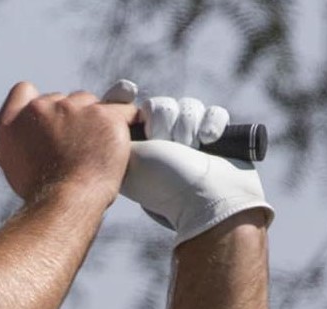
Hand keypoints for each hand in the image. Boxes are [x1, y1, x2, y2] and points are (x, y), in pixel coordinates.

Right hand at [0, 82, 136, 203]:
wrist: (66, 202)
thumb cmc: (39, 190)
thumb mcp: (13, 167)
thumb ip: (4, 148)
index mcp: (14, 119)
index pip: (24, 91)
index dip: (39, 103)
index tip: (48, 120)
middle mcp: (42, 107)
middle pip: (63, 99)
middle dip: (73, 118)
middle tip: (76, 148)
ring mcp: (74, 108)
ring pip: (92, 104)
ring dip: (96, 122)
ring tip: (93, 153)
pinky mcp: (104, 114)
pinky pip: (123, 111)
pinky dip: (125, 123)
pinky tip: (119, 140)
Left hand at [102, 79, 273, 245]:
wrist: (209, 199)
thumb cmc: (165, 181)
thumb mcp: (128, 156)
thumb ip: (116, 132)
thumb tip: (112, 110)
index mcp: (135, 147)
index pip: (129, 110)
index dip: (127, 97)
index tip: (128, 91)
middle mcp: (160, 142)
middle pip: (161, 105)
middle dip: (164, 121)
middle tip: (167, 143)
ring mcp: (189, 141)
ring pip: (188, 106)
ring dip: (189, 125)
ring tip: (191, 146)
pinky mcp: (214, 139)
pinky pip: (213, 112)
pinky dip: (212, 124)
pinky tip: (209, 141)